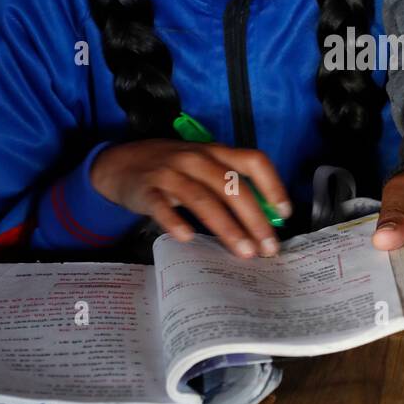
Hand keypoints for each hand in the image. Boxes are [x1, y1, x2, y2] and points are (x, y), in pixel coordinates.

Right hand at [91, 139, 291, 257]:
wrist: (119, 162)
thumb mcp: (201, 166)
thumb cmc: (169, 167)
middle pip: (231, 186)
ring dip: (226, 226)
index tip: (284, 213)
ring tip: (243, 251)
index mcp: (214, 152)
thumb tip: (263, 219)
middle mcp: (195, 158)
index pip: (252, 160)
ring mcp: (169, 172)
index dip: (272, 185)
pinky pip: (162, 206)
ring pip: (202, 198)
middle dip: (254, 219)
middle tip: (268, 248)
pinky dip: (175, 221)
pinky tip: (187, 238)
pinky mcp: (146, 189)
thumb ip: (227, 185)